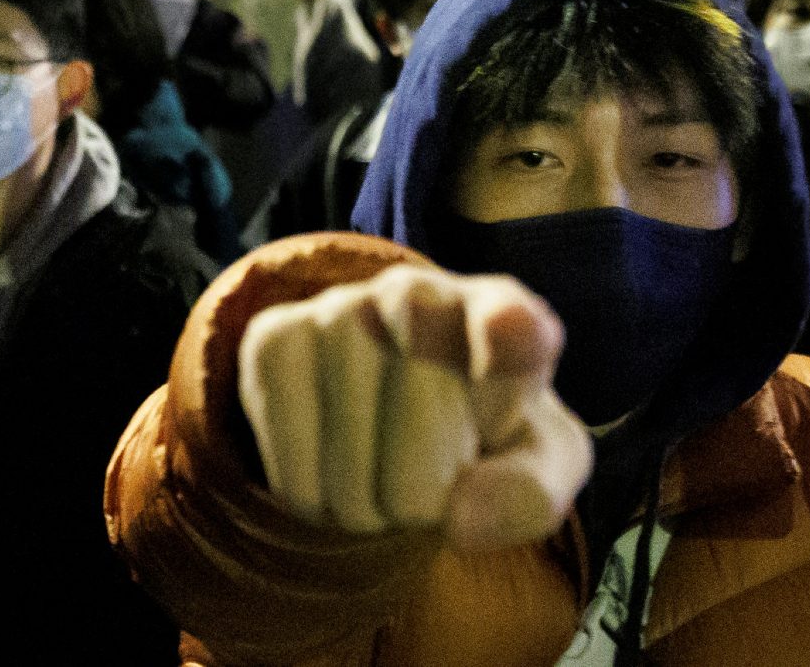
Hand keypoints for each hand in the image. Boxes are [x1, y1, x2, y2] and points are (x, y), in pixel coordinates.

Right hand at [238, 264, 592, 546]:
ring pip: (350, 448)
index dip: (508, 330)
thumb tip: (461, 518)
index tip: (508, 328)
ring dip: (369, 501)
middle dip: (428, 487)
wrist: (400, 421)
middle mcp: (423, 292)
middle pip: (423, 416)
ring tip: (386, 475)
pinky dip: (313, 497)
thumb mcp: (535, 470)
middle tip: (432, 483)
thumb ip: (530, 495)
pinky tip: (336, 468)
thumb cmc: (484, 440)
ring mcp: (343, 306)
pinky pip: (289, 457)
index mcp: (511, 320)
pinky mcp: (275, 337)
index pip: (513, 324)